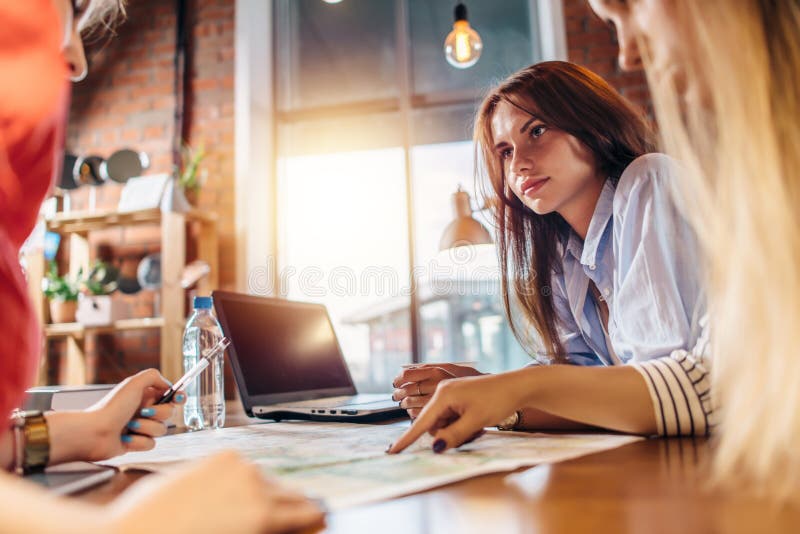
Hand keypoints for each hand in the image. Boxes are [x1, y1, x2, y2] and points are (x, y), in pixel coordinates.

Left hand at [47, 369, 185, 463]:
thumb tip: (168, 385)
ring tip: (129, 425)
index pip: (170, 395)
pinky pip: (151, 444)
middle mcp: (144, 410)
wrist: (94, 432)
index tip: (178, 398)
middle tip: (143, 411)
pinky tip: (125, 439)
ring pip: (162, 430)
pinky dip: (138, 441)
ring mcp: (141, 427)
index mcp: (145, 395)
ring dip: (146, 427)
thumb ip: (154, 376)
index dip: (178, 397)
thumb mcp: (133, 383)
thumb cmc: (112, 407)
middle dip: (159, 413)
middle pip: (170, 413)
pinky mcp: (137, 443)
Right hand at [106, 451, 324, 533]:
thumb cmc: (150, 517)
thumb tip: (223, 502)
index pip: (263, 480)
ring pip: (295, 504)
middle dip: (292, 508)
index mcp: (228, 460)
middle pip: (283, 491)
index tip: (283, 506)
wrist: (137, 531)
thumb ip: (213, 489)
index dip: (274, 498)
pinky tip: (320, 521)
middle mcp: (247, 471)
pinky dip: (308, 522)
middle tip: (310, 517)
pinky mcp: (263, 517)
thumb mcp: (183, 489)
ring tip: (316, 519)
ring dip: (301, 516)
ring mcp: (257, 493)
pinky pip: (299, 518)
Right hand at [388, 372, 523, 453]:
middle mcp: (443, 392)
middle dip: (448, 435)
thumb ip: (453, 436)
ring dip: (457, 431)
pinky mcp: (458, 397)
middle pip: (434, 425)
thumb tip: (435, 447)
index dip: (407, 439)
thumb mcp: (475, 422)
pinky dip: (461, 425)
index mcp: (443, 395)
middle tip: (472, 433)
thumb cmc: (497, 400)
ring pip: (443, 423)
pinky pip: (451, 417)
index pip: (421, 422)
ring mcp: (450, 394)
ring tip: (477, 427)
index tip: (392, 452)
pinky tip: (476, 423)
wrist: (517, 386)